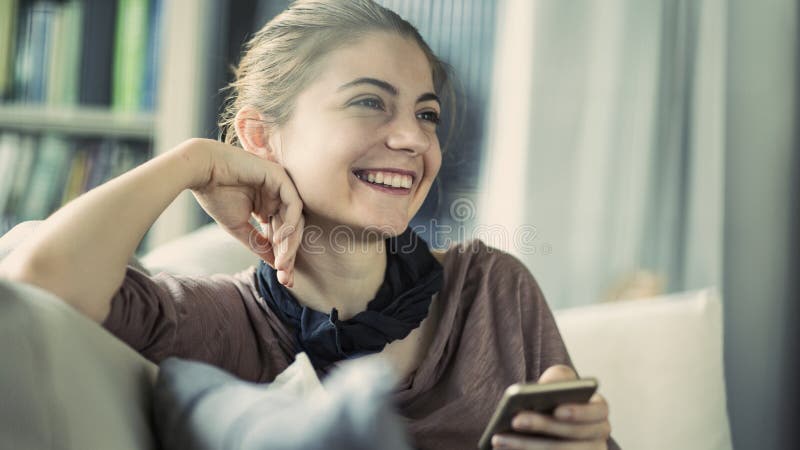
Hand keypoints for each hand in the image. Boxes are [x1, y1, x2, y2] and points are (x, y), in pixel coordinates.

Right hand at [181, 138, 303, 285]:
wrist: (201, 172)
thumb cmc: (216, 196)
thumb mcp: (239, 227)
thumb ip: (258, 243)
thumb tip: (276, 264)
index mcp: (268, 206)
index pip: (282, 234)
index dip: (283, 257)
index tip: (283, 280)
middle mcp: (277, 196)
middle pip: (291, 230)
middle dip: (289, 255)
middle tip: (285, 277)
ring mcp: (281, 186)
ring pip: (295, 220)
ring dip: (290, 244)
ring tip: (282, 264)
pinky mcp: (280, 177)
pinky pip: (294, 204)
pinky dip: (289, 224)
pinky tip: (278, 240)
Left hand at [492, 365, 610, 448]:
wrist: (545, 427)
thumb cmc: (552, 400)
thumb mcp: (557, 383)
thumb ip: (558, 378)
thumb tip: (548, 385)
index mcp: (599, 412)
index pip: (597, 412)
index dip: (579, 412)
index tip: (557, 410)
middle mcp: (598, 438)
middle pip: (572, 435)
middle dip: (542, 426)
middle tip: (515, 420)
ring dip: (525, 446)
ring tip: (498, 439)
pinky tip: (504, 449)